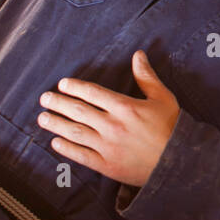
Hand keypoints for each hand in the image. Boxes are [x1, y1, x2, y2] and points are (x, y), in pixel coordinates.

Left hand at [38, 51, 179, 187]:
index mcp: (125, 107)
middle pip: (79, 111)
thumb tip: (138, 55)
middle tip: (44, 98)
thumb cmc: (171, 126)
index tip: (62, 84)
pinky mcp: (106, 164)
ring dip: (56, 124)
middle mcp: (113, 125)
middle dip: (59, 103)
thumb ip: (146, 76)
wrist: (177, 160)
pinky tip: (55, 143)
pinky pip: (81, 155)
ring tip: (42, 118)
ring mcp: (108, 146)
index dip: (75, 87)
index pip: (93, 93)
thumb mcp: (162, 97)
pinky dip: (66, 149)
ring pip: (75, 132)